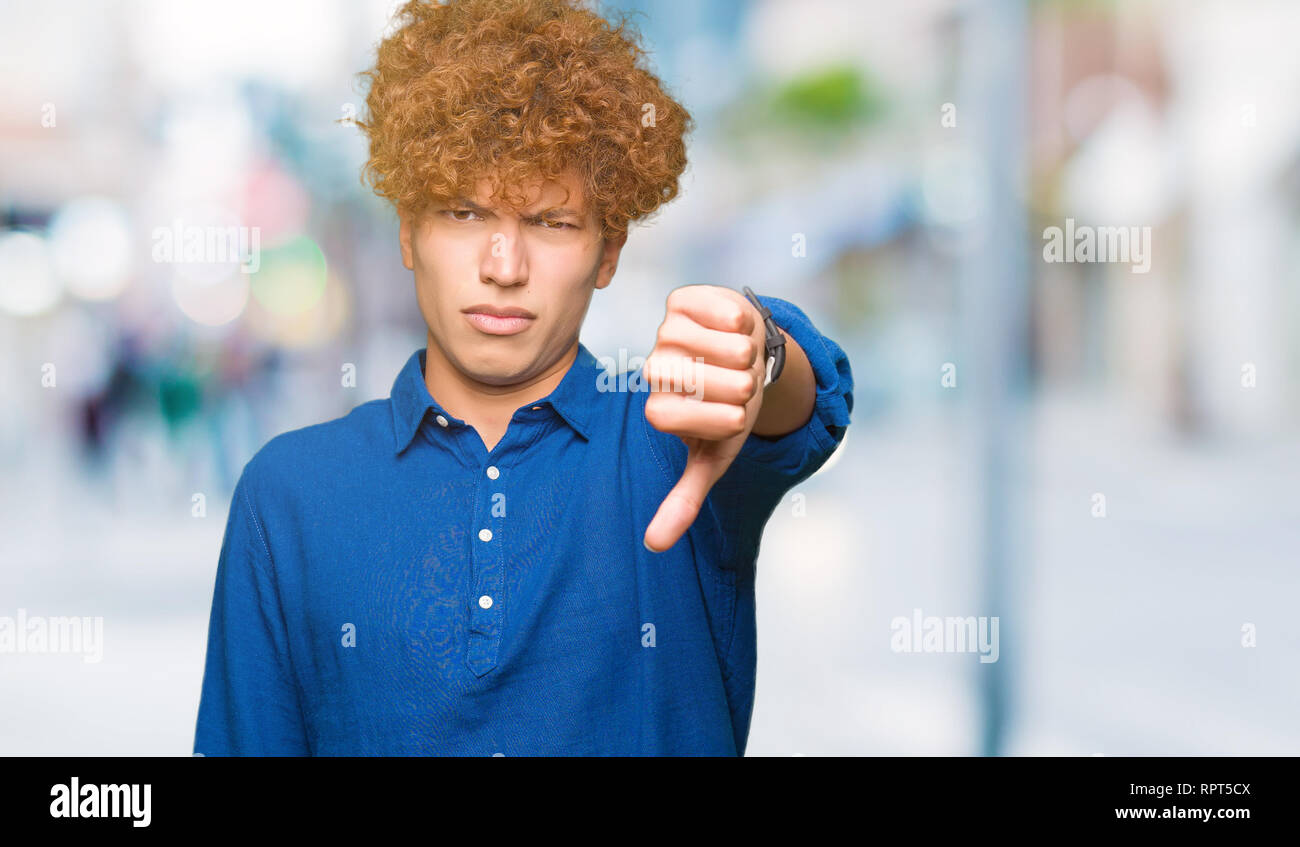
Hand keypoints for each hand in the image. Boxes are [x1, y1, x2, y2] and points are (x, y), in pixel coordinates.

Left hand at [642, 285, 767, 552]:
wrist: (745, 358)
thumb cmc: (730, 411)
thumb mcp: (713, 458)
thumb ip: (683, 500)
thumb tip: (653, 546)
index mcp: (656, 406)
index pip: (667, 415)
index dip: (714, 419)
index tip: (733, 419)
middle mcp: (653, 366)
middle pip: (704, 383)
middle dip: (739, 388)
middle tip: (742, 386)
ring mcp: (666, 330)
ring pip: (724, 348)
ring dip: (747, 357)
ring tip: (742, 359)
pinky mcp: (685, 298)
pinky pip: (726, 313)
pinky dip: (744, 325)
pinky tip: (738, 330)